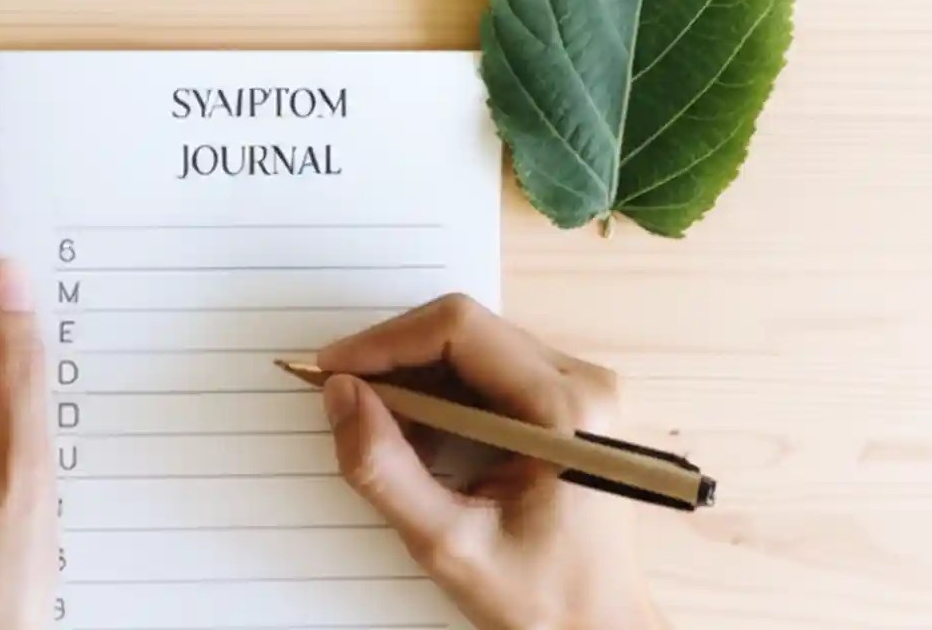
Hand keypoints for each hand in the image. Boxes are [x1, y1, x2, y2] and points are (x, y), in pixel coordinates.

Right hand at [318, 294, 668, 629]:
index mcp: (566, 409)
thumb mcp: (449, 545)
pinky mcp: (563, 403)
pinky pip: (487, 371)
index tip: (332, 371)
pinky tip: (413, 435)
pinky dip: (438, 392)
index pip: (460, 331)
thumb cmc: (542, 598)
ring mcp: (577, 389)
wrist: (599, 627)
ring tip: (375, 424)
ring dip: (413, 375)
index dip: (385, 342)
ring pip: (472, 346)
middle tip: (342, 397)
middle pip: (465, 331)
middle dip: (393, 358)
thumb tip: (340, 397)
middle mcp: (582, 382)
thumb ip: (385, 471)